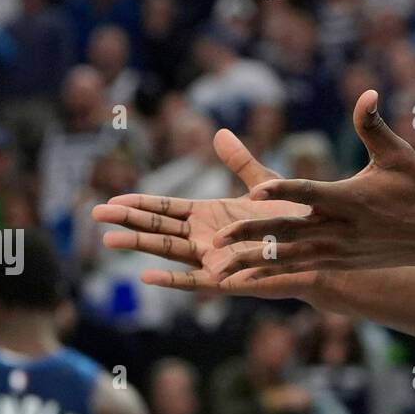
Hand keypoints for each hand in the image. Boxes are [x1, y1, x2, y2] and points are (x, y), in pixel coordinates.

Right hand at [91, 130, 315, 297]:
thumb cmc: (292, 220)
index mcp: (210, 216)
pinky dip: (171, 279)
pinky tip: (145, 276)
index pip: (167, 209)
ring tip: (109, 240)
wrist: (320, 248)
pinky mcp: (229, 278)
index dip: (140, 205)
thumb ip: (240, 162)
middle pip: (160, 229)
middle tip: (95, 215)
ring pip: (170, 252)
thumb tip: (219, 132)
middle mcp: (206, 238)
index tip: (111, 200)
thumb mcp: (264, 184)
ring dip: (140, 246)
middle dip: (128, 222)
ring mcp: (214, 259)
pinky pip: (195, 281)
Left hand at [207, 90, 414, 278]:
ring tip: (219, 264)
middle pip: (290, 231)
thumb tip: (367, 93)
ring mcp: (338, 249)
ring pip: (288, 256)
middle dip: (253, 234)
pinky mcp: (339, 263)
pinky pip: (299, 270)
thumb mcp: (398, 155)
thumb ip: (373, 126)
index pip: (310, 193)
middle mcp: (341, 227)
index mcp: (350, 198)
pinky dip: (271, 274)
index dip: (283, 191)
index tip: (255, 191)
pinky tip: (245, 279)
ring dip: (254, 260)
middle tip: (218, 238)